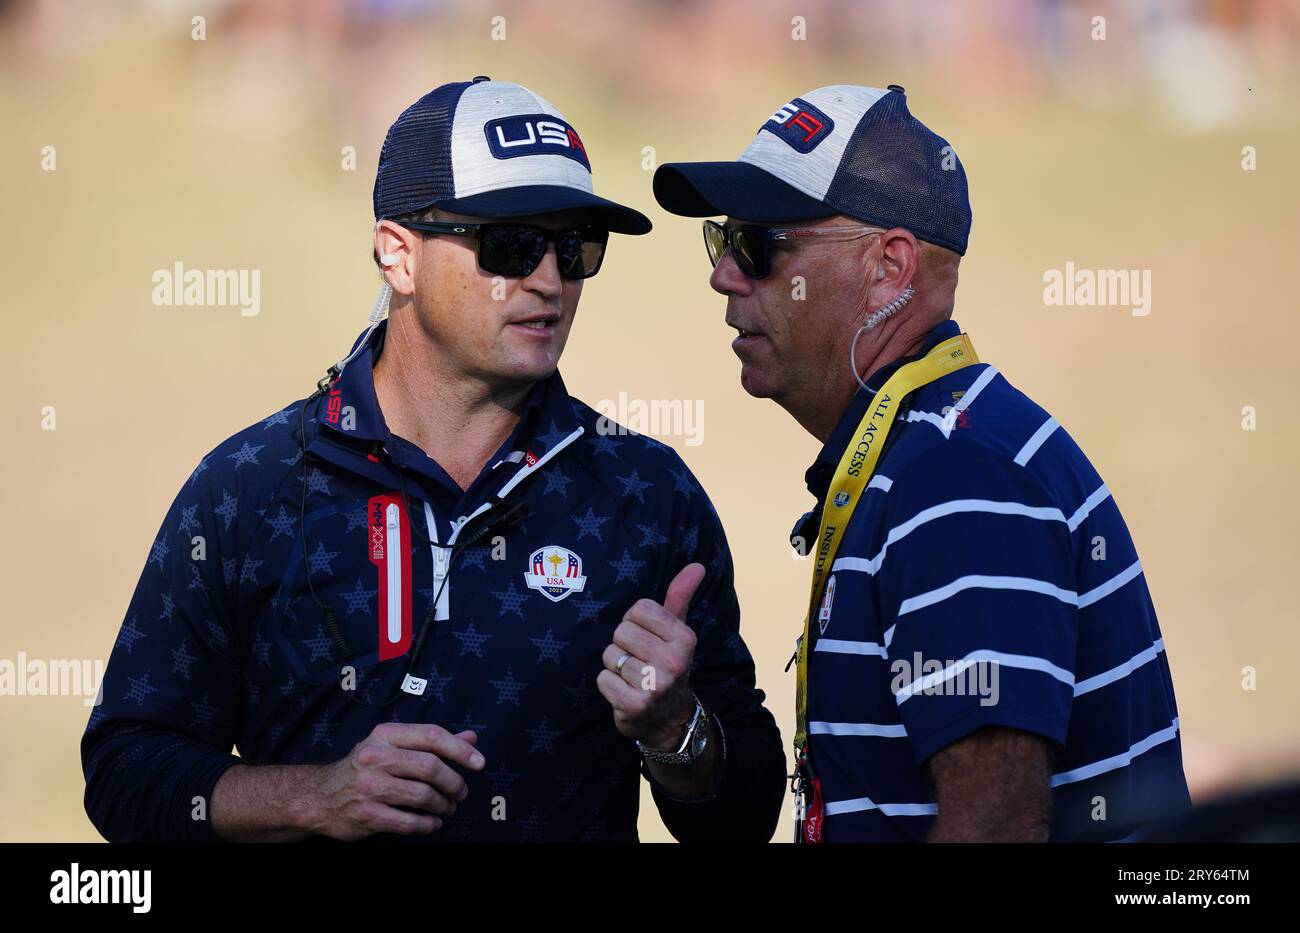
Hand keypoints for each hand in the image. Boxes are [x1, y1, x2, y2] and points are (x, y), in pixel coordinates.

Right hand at [307, 722, 485, 839]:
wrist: (320, 797)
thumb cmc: (365, 768)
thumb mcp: (393, 746)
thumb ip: (432, 742)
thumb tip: (471, 739)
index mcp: (385, 735)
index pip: (431, 736)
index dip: (460, 750)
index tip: (480, 763)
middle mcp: (376, 758)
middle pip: (431, 767)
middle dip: (454, 783)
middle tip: (461, 792)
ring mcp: (370, 787)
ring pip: (423, 796)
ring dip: (443, 805)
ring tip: (447, 808)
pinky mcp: (367, 815)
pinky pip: (409, 822)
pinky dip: (428, 825)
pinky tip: (433, 823)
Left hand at [598, 562, 704, 749]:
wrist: (670, 720)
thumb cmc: (667, 665)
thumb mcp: (677, 631)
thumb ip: (681, 597)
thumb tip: (697, 566)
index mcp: (685, 638)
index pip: (638, 609)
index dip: (635, 623)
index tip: (647, 639)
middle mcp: (674, 661)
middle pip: (621, 632)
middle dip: (623, 646)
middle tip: (638, 661)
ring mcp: (655, 685)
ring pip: (609, 656)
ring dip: (615, 667)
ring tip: (632, 678)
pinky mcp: (635, 705)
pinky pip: (603, 679)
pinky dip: (609, 686)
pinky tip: (625, 693)